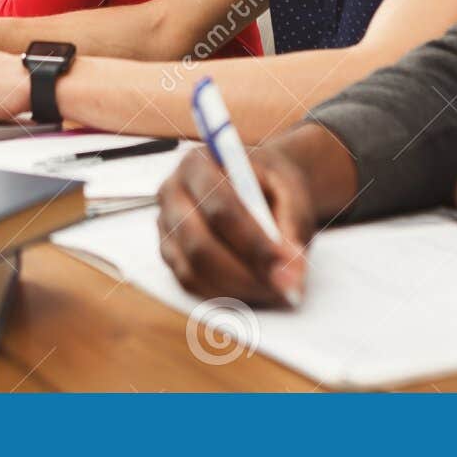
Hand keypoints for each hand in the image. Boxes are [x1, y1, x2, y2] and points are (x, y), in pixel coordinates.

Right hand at [156, 142, 313, 306]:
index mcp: (197, 163)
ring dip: (238, 286)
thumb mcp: (291, 194)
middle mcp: (172, 192)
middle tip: (285, 285)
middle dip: (246, 271)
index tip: (286, 262)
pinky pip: (190, 283)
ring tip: (276, 287)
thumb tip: (289, 273)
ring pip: (194, 269)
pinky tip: (253, 287)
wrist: (258, 187)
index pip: (220, 208)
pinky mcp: (168, 253)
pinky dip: (225, 293)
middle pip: (199, 243)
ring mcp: (165, 225)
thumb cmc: (271, 187)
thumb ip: (291, 228)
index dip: (253, 240)